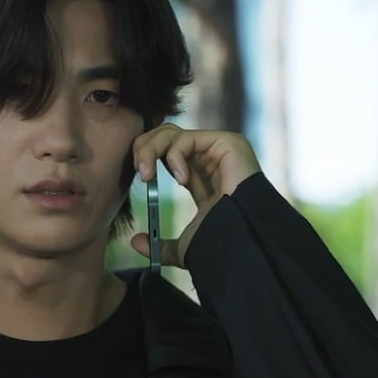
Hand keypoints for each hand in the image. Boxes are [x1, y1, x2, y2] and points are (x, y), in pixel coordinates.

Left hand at [128, 123, 261, 268]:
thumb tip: (136, 242)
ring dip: (151, 149)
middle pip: (164, 134)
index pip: (164, 151)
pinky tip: (182, 179)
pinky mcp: (226, 142)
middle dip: (144, 148)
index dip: (146, 156)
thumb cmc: (220, 242)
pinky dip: (175, 156)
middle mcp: (206, 157)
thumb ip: (160, 244)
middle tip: (140, 173)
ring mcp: (217, 148)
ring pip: (171, 132)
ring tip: (148, 175)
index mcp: (197, 175)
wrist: (242, 241)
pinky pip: (187, 138)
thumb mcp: (184, 245)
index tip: (140, 177)